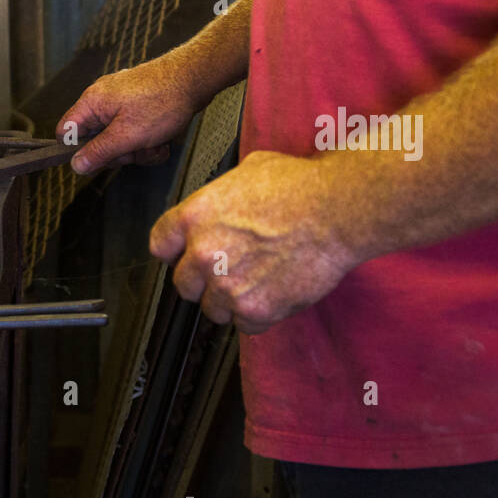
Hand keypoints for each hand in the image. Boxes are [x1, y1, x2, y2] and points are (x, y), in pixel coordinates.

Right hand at [56, 56, 199, 173]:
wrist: (195, 78)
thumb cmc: (162, 101)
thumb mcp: (127, 135)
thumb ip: (99, 152)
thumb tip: (76, 166)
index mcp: (92, 102)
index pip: (66, 130)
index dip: (76, 149)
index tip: (98, 159)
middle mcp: (102, 100)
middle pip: (95, 140)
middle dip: (118, 152)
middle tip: (135, 148)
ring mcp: (121, 103)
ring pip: (118, 140)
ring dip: (138, 150)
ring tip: (155, 142)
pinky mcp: (137, 107)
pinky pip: (134, 133)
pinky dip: (148, 141)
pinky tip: (162, 139)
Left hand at [149, 151, 361, 333]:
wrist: (338, 210)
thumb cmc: (300, 186)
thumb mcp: (247, 171)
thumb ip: (220, 196)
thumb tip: (219, 204)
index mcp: (194, 217)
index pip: (160, 245)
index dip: (175, 251)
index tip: (185, 255)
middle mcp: (203, 253)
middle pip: (183, 284)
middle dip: (203, 280)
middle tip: (230, 271)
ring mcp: (226, 285)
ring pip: (212, 309)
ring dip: (229, 301)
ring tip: (256, 282)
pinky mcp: (254, 309)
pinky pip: (244, 325)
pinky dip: (257, 316)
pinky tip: (273, 294)